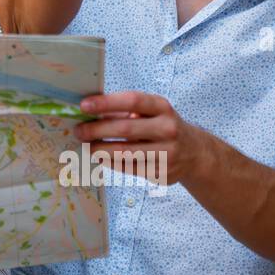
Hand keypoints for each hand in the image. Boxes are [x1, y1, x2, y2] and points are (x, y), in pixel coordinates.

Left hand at [73, 91, 211, 185]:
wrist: (195, 153)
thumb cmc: (162, 126)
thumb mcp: (152, 112)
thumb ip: (126, 111)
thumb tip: (89, 112)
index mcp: (162, 107)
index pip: (132, 101)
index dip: (106, 103)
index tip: (84, 106)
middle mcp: (168, 129)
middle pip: (125, 130)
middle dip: (96, 130)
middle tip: (78, 131)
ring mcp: (168, 153)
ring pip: (125, 153)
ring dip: (100, 150)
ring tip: (87, 146)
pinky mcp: (163, 173)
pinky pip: (130, 169)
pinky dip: (112, 163)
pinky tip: (102, 158)